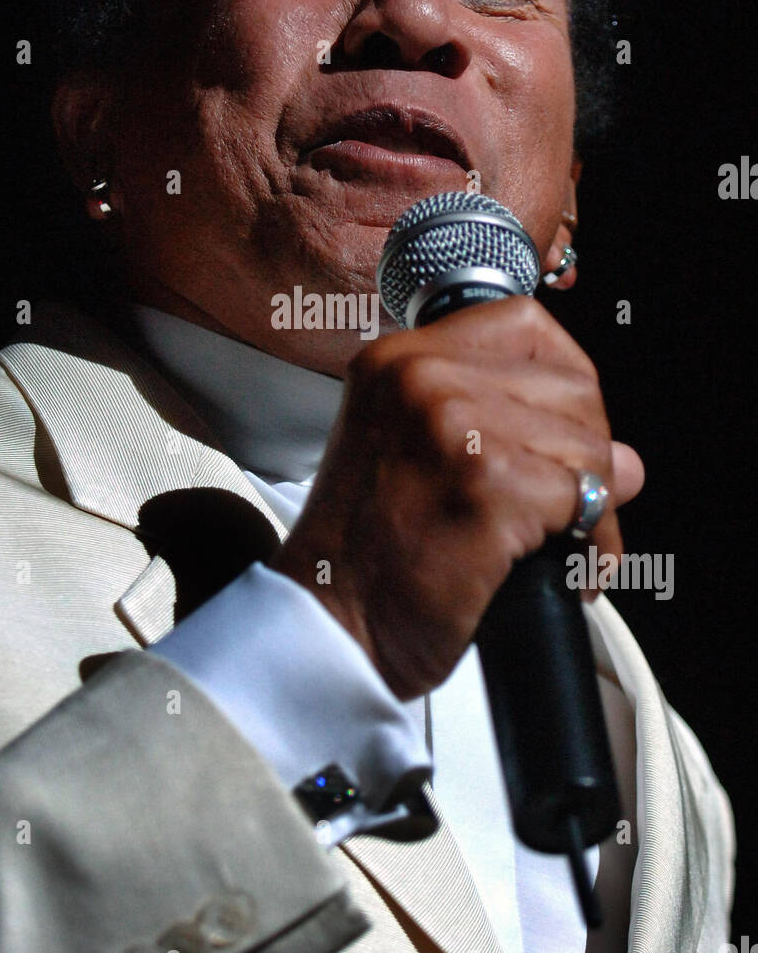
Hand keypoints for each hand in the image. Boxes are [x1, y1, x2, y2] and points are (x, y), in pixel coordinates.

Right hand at [268, 296, 643, 700]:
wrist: (330, 626)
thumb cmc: (368, 553)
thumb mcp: (406, 448)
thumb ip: (497, 423)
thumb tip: (621, 458)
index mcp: (397, 358)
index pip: (526, 326)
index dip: (566, 380)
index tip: (566, 430)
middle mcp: (422, 376)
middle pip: (573, 388)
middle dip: (589, 455)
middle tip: (570, 507)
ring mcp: (454, 426)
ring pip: (589, 447)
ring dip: (597, 508)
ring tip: (564, 547)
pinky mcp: (487, 486)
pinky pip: (587, 500)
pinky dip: (589, 545)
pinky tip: (562, 570)